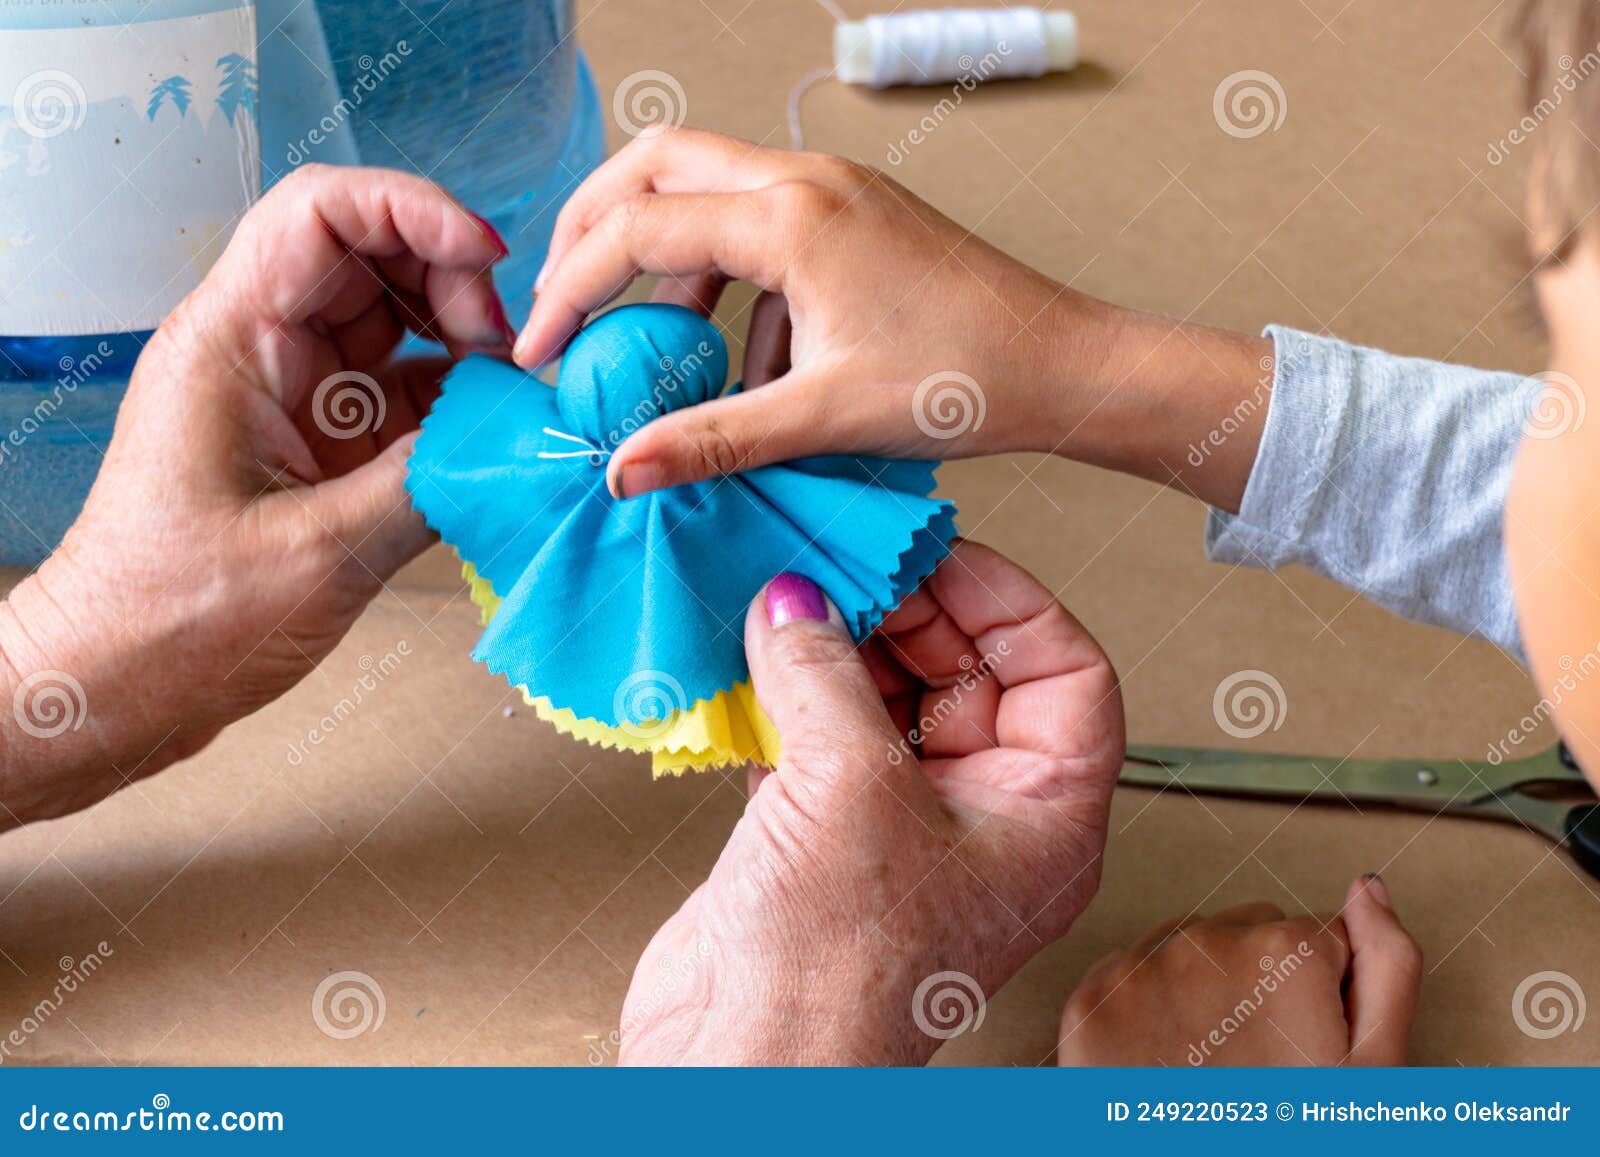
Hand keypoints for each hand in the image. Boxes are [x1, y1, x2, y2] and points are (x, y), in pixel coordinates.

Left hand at [0, 165, 513, 826]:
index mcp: (232, 341)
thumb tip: (525, 438)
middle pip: (371, 257)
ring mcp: (291, 397)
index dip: (415, 211)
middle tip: (507, 351)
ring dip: (461, 343)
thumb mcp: (322, 551)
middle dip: (454, 282)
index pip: (322, 214)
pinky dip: (453, 405)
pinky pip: (399, 394)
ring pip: (394, 322)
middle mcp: (260, 350)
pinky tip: (491, 437)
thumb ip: (431, 479)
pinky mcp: (317, 446)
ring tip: (508, 396)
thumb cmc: (174, 620)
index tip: (490, 260)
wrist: (115, 689)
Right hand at [514, 125, 1268, 509]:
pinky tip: (744, 361)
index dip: (571, 292)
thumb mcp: (822, 417)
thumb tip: (621, 469)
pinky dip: (727, 277)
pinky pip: (759, 222)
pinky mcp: (854, 213)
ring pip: (706, 186)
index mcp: (789, 217)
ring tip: (657, 350)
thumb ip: (712, 438)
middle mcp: (805, 179)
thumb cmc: (965, 381)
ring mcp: (833, 188)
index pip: (637, 231)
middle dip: (594, 229)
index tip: (538, 354)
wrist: (1065, 367)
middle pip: (654, 165)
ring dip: (665, 259)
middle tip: (564, 303)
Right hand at [616, 540, 1124, 1064]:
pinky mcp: (823, 836)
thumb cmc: (838, 971)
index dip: (1009, 602)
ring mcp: (900, 827)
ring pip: (886, 702)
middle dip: (907, 614)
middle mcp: (982, 819)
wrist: (742, 1064)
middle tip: (845, 563)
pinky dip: (788, 690)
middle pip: (968, 677)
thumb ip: (827, 672)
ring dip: (837, 646)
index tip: (941, 551)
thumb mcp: (850, 786)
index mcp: (1044, 818)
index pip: (1065, 675)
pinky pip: (820, 736)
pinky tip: (753, 650)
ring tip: (790, 593)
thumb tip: (801, 600)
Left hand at [1057, 876, 1421, 1065]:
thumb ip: (1387, 964)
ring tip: (1213, 1062)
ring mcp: (1139, 968)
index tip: (1308, 1043)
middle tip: (1263, 1059)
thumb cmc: (1292, 1134)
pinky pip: (1132, 972)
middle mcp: (1206, 941)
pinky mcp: (1090, 999)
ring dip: (1205, 986)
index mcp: (1284, 952)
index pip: (1320, 937)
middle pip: (1251, 932)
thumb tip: (1366, 886)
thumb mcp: (1372, 1070)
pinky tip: (1165, 1060)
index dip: (1324, 995)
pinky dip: (1148, 1006)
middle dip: (1264, 981)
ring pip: (1190, 945)